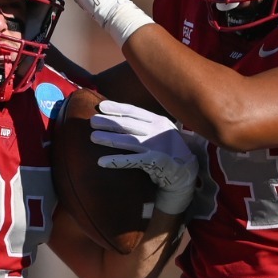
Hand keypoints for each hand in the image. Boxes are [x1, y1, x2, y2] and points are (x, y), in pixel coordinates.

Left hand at [92, 99, 197, 214]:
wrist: (186, 171)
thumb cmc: (168, 150)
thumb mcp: (160, 131)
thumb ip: (144, 124)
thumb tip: (118, 118)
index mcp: (158, 121)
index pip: (134, 111)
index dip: (117, 108)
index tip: (101, 106)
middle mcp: (158, 131)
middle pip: (129, 124)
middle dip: (109, 122)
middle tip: (91, 121)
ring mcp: (157, 146)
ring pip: (128, 141)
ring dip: (109, 139)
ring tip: (93, 137)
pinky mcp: (155, 162)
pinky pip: (131, 161)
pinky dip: (116, 161)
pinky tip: (101, 161)